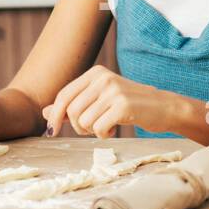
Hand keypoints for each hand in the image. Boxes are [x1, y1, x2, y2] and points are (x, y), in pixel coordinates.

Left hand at [42, 66, 168, 138]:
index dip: (55, 115)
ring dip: (92, 131)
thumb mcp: (100, 100)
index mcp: (95, 73)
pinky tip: (115, 129)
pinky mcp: (123, 106)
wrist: (164, 107)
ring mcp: (113, 91)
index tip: (52, 131)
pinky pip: (99, 129)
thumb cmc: (130, 105)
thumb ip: (73, 105)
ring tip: (106, 127)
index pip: (64, 95)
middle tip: (92, 129)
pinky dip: (103, 135)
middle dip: (78, 127)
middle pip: (72, 110)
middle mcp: (103, 78)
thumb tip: (45, 112)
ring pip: (84, 121)